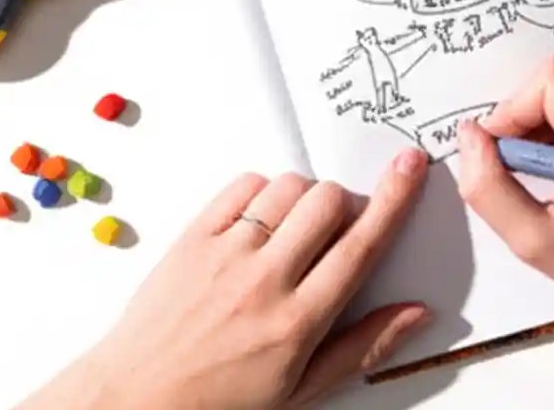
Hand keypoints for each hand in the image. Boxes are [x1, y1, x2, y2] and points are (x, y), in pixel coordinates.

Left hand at [21, 148, 431, 409]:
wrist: (136, 399)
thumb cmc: (220, 401)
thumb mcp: (302, 390)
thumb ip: (364, 347)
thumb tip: (417, 314)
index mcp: (298, 322)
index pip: (362, 245)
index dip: (395, 198)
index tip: (411, 166)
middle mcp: (264, 282)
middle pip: (328, 202)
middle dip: (345, 203)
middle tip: (336, 229)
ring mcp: (224, 255)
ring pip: (288, 187)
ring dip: (304, 197)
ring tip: (293, 230)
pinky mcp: (192, 239)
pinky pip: (241, 186)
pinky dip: (260, 191)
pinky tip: (259, 222)